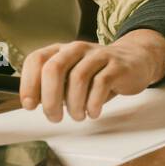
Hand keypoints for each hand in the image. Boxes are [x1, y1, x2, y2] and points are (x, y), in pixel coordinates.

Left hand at [19, 31, 164, 122]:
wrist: (135, 60)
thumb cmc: (98, 73)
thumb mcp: (72, 76)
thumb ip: (53, 86)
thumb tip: (33, 103)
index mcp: (61, 50)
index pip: (36, 60)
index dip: (28, 83)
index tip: (30, 104)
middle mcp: (77, 49)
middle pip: (54, 68)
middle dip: (50, 98)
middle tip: (54, 116)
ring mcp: (98, 55)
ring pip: (78, 78)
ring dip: (74, 104)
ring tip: (78, 116)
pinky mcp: (117, 66)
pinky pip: (101, 84)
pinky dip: (94, 103)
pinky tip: (93, 112)